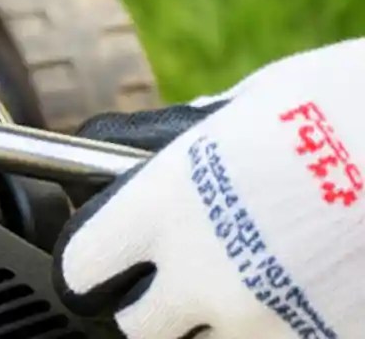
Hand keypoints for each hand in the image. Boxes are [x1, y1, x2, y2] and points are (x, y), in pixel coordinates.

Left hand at [54, 40, 364, 338]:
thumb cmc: (350, 103)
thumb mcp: (248, 107)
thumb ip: (191, 148)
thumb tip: (162, 152)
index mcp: (167, 208)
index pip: (81, 269)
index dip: (89, 265)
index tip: (101, 259)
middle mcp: (205, 275)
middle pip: (138, 328)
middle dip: (151, 308)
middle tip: (178, 277)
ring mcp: (269, 322)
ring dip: (221, 324)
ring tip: (255, 277)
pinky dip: (285, 327)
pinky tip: (308, 288)